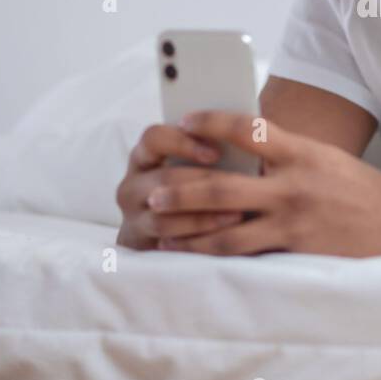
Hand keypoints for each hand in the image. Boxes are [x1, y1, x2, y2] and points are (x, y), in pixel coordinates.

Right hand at [114, 123, 245, 249]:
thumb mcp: (195, 166)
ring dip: (203, 214)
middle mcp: (132, 183)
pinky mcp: (139, 242)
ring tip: (239, 214)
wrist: (165, 235)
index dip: (184, 143)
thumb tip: (247, 143)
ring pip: (164, 212)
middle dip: (204, 184)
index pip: (155, 137)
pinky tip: (223, 235)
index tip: (216, 154)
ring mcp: (133, 215)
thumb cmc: (193, 187)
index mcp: (145, 155)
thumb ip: (211, 152)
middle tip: (240, 188)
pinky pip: (167, 239)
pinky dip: (197, 236)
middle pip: (164, 178)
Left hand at [145, 110, 380, 257]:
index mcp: (301, 152)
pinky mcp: (295, 252)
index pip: (249, 128)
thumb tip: (238, 148)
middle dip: (182, 189)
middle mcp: (293, 186)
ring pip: (226, 230)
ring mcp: (293, 223)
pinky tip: (191, 254)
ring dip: (187, 231)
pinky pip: (246, 255)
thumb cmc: (359, 188)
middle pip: (222, 187)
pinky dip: (213, 254)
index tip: (185, 120)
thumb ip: (283, 154)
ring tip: (159, 227)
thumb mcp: (323, 158)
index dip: (212, 123)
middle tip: (152, 191)